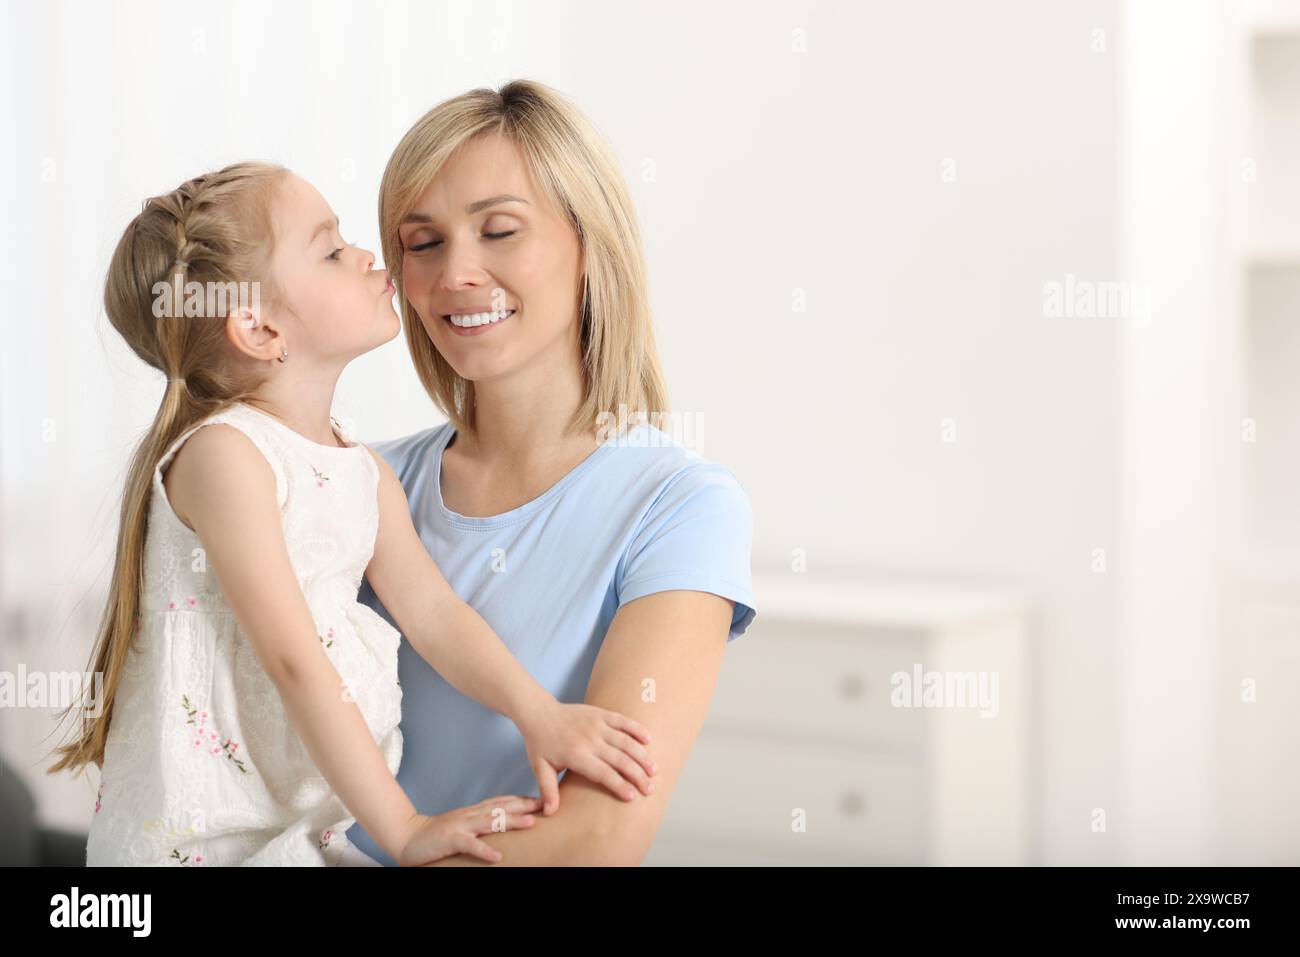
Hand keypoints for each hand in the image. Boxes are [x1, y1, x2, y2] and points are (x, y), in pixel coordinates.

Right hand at [395, 794, 542, 865]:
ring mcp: (460, 825)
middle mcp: (470, 814)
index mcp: (474, 811)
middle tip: (546, 804)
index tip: (543, 799)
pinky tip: (497, 855)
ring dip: (511, 821)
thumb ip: (482, 822)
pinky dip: (484, 849)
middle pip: (501, 807)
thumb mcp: (464, 825)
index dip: (523, 799)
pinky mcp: (450, 839)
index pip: (502, 801)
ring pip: (489, 821)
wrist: (408, 837)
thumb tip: (505, 824)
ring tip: (530, 823)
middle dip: (524, 805)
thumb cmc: (440, 834)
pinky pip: (469, 844)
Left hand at [519, 702, 656, 814]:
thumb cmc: (541, 744)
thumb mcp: (540, 768)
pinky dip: (637, 729)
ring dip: (642, 755)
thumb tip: (549, 813)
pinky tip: (649, 739)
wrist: (539, 713)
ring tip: (654, 770)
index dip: (619, 785)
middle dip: (637, 775)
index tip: (632, 797)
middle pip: (619, 759)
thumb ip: (547, 790)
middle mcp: (589, 740)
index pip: (603, 773)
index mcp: (576, 755)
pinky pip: (622, 720)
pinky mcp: (600, 713)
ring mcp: (596, 725)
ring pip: (625, 741)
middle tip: (650, 789)